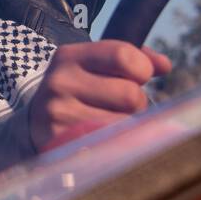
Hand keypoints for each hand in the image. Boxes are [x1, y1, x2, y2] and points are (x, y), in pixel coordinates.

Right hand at [28, 40, 170, 151]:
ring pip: (124, 123)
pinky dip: (115, 143)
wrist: (36, 122)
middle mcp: (60, 82)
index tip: (137, 76)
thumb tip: (164, 66)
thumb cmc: (78, 90)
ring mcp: (58, 114)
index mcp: (70, 56)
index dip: (142, 68)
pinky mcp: (62, 142)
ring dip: (126, 125)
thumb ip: (132, 59)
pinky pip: (111, 144)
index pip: (123, 55)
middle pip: (130, 94)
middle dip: (135, 102)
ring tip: (107, 121)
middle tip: (118, 105)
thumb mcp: (96, 66)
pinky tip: (101, 137)